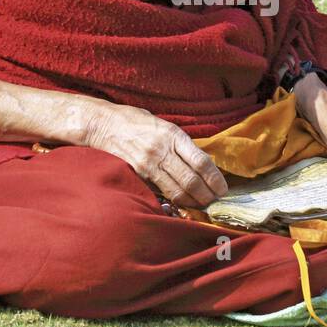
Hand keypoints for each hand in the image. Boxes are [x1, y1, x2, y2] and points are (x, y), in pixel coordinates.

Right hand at [82, 101, 228, 207]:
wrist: (103, 124)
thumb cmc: (136, 122)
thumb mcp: (164, 125)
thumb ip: (181, 144)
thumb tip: (203, 164)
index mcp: (173, 135)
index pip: (201, 162)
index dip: (215, 179)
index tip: (223, 189)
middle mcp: (162, 150)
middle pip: (191, 180)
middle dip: (207, 195)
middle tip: (215, 201)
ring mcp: (148, 164)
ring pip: (177, 191)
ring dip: (193, 201)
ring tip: (201, 205)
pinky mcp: (137, 175)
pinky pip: (160, 192)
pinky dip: (174, 201)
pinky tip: (181, 204)